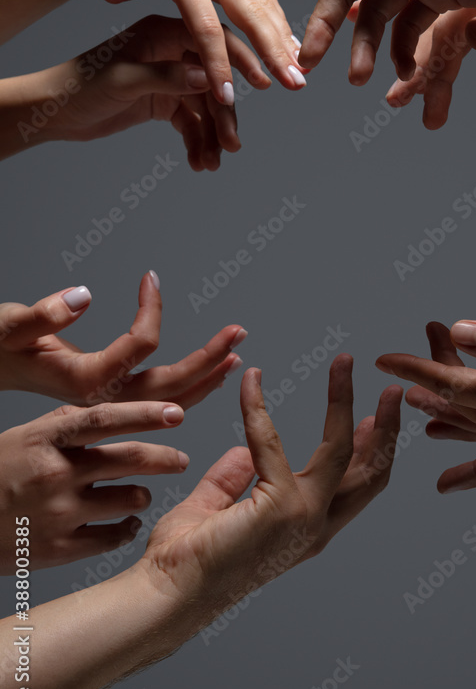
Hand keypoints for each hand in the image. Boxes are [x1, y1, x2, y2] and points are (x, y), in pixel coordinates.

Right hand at [0, 271, 244, 405]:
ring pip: (169, 401)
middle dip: (208, 358)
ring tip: (235, 356)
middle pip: (169, 385)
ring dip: (206, 378)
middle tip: (239, 333)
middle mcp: (104, 402)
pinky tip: (207, 378)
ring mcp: (109, 410)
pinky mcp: (111, 409)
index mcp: (86, 382)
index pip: (140, 346)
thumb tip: (81, 295)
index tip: (150, 278)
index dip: (152, 310)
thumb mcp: (7, 328)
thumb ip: (40, 314)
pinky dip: (188, 390)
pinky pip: (158, 405)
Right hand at [0, 399, 188, 571]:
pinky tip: (126, 523)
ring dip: (142, 495)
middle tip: (180, 459)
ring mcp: (56, 513)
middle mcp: (53, 474)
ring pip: (128, 498)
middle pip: (128, 459)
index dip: (145, 413)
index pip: (104, 418)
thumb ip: (69, 426)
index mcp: (44, 438)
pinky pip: (112, 538)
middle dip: (165, 459)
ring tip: (140, 493)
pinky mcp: (56, 550)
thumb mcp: (25, 438)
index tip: (177, 412)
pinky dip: (126, 529)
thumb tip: (121, 409)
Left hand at [30, 14, 269, 170]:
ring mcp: (172, 75)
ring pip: (207, 105)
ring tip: (213, 161)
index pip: (211, 38)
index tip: (260, 86)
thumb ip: (163, 77)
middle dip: (228, 112)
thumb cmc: (80, 83)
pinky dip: (198, 140)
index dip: (237, 62)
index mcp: (163, 29)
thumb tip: (205, 77)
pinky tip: (198, 161)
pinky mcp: (167, 98)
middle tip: (236, 142)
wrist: (54, 108)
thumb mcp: (121, 79)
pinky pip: (193, 120)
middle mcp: (173, 49)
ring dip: (212, 134)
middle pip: (216, 77)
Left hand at [76, 0, 306, 100]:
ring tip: (300, 75)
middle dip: (272, 52)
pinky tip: (290, 50)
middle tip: (294, 85)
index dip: (217, 64)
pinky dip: (279, 24)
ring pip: (263, 5)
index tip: (228, 97)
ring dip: (284, 40)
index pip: (205, 25)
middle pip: (249, 14)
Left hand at [137, 355, 401, 620]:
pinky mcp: (281, 507)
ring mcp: (304, 517)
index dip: (370, 450)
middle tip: (392, 392)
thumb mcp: (215, 509)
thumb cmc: (184, 563)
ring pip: (342, 449)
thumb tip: (244, 452)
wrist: (166, 595)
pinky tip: (252, 380)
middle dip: (387, 429)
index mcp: (306, 529)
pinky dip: (258, 407)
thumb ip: (232, 478)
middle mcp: (315, 526)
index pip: (355, 486)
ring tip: (345, 364)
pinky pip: (270, 442)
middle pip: (371, 473)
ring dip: (345, 401)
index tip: (373, 419)